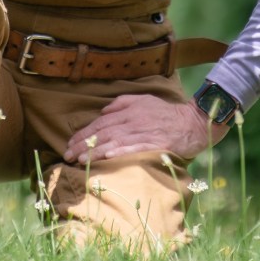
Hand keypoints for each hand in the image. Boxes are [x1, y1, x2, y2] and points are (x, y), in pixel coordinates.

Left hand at [64, 93, 225, 163]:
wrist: (192, 122)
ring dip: (94, 151)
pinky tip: (105, 157)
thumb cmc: (166, 113)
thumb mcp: (144, 100)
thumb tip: (103, 112)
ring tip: (79, 160)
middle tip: (66, 155)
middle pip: (102, 132)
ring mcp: (143, 132)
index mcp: (128, 109)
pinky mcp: (153, 143)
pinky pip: (132, 148)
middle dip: (82, 144)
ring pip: (113, 141)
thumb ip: (122, 104)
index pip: (100, 122)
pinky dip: (117, 152)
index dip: (83, 133)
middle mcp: (133, 120)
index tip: (69, 143)